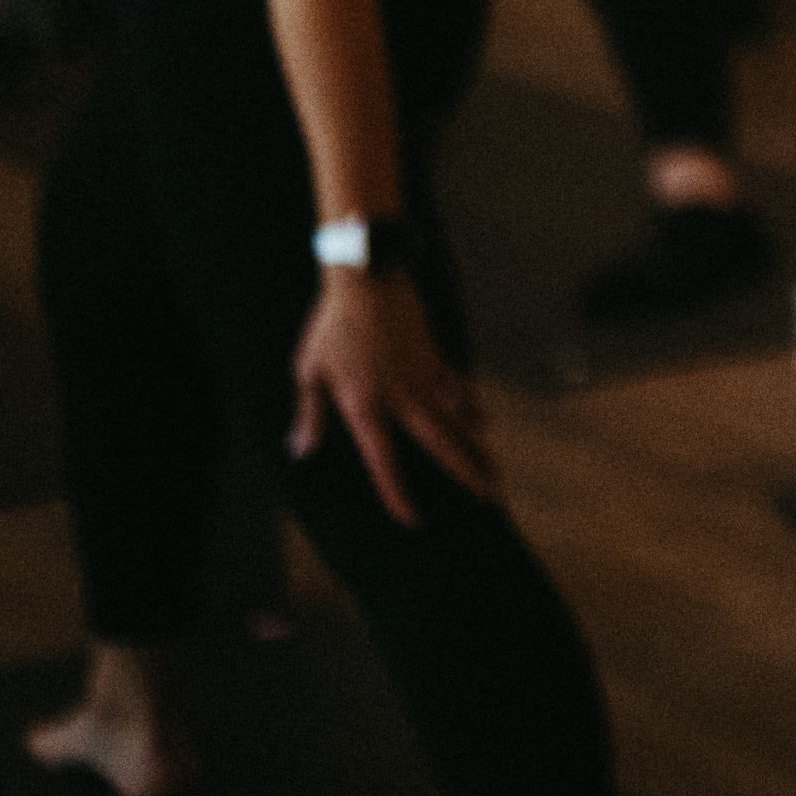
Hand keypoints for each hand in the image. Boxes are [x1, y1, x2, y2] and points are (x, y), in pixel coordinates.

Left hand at [289, 268, 495, 525]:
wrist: (367, 277)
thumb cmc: (330, 324)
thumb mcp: (309, 370)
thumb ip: (308, 413)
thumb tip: (300, 450)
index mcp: (364, 404)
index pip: (383, 459)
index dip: (397, 491)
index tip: (413, 519)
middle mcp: (400, 395)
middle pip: (440, 443)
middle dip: (466, 473)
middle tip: (490, 497)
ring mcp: (423, 374)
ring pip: (457, 419)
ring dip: (477, 446)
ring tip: (494, 471)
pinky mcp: (434, 355)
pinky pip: (457, 388)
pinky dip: (471, 408)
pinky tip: (482, 422)